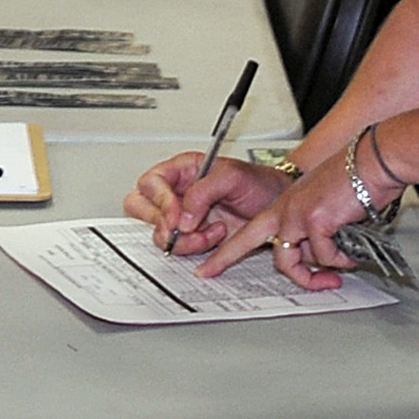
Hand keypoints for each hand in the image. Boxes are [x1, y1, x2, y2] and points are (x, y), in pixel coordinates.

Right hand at [125, 151, 281, 255]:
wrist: (278, 207)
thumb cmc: (259, 184)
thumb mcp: (232, 177)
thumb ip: (203, 192)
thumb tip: (183, 217)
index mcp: (182, 170)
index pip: (151, 183)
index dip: (160, 200)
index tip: (177, 214)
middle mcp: (177, 193)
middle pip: (141, 207)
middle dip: (161, 222)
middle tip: (181, 229)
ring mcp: (183, 216)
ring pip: (159, 233)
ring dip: (186, 239)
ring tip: (213, 230)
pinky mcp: (193, 237)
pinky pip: (179, 248)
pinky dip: (196, 248)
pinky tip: (216, 236)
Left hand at [188, 149, 377, 288]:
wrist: (374, 161)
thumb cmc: (356, 181)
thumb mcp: (323, 206)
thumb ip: (312, 230)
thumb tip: (315, 256)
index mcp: (286, 204)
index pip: (249, 231)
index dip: (226, 251)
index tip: (208, 266)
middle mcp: (285, 208)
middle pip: (250, 243)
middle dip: (225, 257)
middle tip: (209, 272)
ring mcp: (296, 213)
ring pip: (294, 261)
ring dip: (319, 269)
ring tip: (340, 263)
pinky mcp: (314, 220)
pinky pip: (325, 257)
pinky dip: (341, 260)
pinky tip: (350, 250)